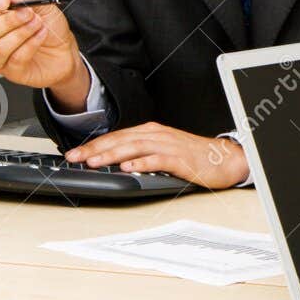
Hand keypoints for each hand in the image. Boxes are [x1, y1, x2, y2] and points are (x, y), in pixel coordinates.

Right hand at [0, 0, 85, 104]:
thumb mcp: (44, 5)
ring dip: (22, 33)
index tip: (5, 1)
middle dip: (10, 20)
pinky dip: (31, 45)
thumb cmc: (49, 28)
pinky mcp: (12, 72)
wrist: (65, 49)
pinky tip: (41, 36)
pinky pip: (15, 59)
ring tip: (38, 25)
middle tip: (30, 14)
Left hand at [66, 123, 248, 188]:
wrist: (225, 159)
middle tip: (75, 158)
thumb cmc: (195, 156)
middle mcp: (159, 135)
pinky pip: (158, 159)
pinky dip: (142, 162)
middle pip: (122, 139)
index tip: (75, 153)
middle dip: (96, 149)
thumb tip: (114, 162)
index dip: (94, 144)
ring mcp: (170, 146)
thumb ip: (141, 152)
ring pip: (135, 146)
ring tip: (95, 163)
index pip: (117, 136)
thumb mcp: (164, 149)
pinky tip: (129, 167)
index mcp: (152, 132)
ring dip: (112, 154)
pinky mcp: (181, 159)